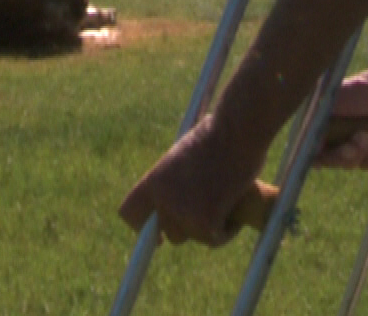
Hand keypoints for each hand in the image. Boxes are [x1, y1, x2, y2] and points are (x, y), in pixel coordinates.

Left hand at [117, 115, 267, 246]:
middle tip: (210, 213)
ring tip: (227, 198)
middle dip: (189, 228)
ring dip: (211, 227)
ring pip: (196, 237)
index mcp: (153, 180)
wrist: (237, 129)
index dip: (143, 227)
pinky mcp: (205, 222)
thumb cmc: (218, 131)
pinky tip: (235, 203)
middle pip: (170, 234)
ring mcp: (182, 212)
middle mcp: (162, 199)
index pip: (130, 213)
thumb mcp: (185, 152)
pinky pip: (217, 238)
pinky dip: (229, 229)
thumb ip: (176, 176)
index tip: (158, 238)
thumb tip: (180, 192)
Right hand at [314, 63, 367, 170]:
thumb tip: (307, 146)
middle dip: (341, 155)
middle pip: (329, 161)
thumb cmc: (356, 91)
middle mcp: (333, 137)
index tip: (324, 154)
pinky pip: (367, 165)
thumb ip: (313, 124)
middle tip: (354, 144)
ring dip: (358, 155)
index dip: (315, 156)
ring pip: (348, 164)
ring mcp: (353, 145)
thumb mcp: (328, 103)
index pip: (308, 150)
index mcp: (319, 126)